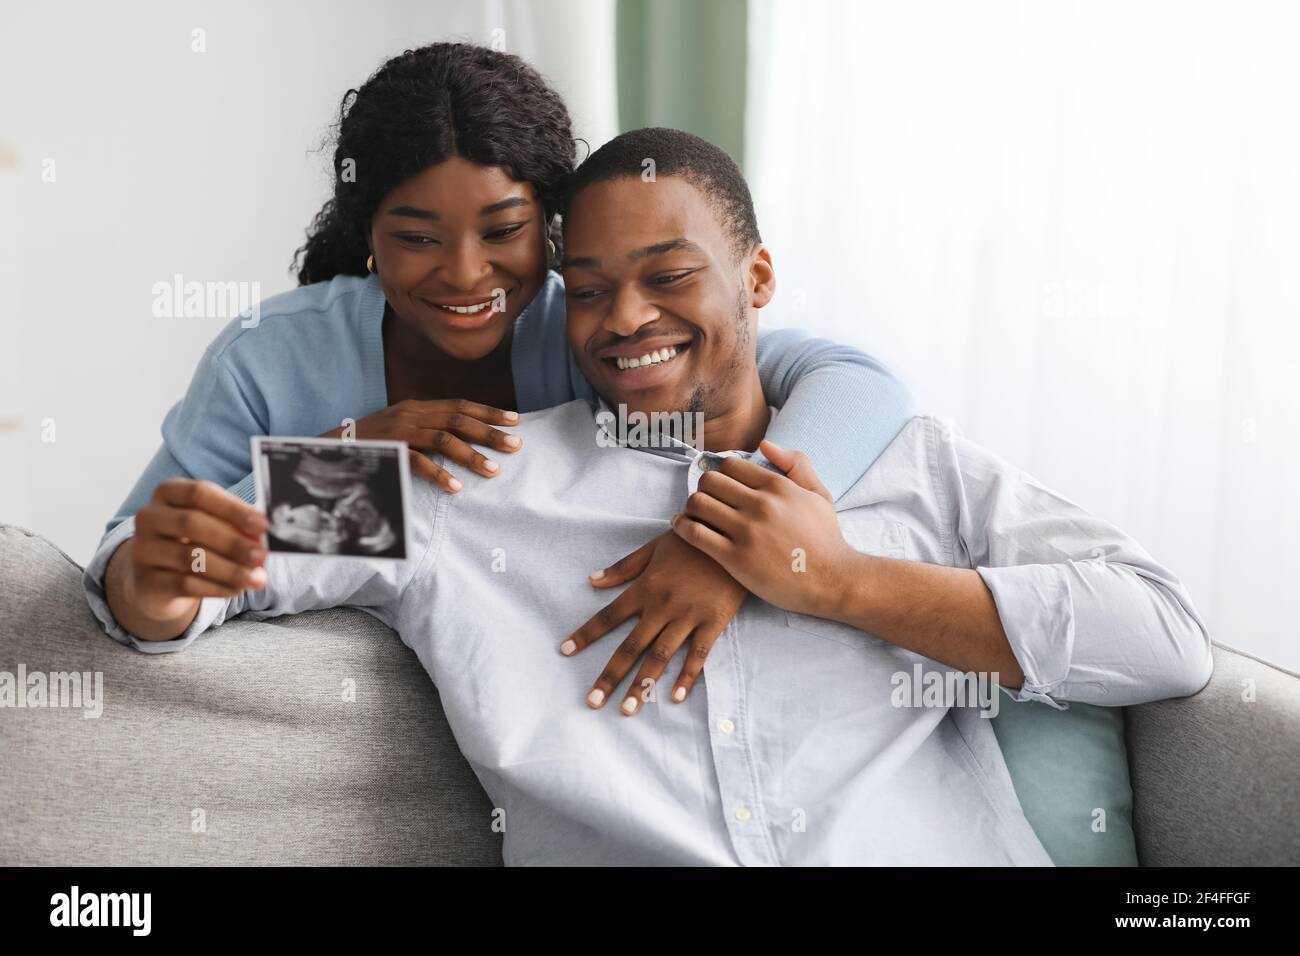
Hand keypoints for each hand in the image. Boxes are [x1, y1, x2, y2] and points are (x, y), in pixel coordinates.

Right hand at [127, 478, 269, 621]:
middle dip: (233, 541)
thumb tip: (264, 537)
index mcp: (168, 493)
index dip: (234, 508)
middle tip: (261, 556)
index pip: (200, 492)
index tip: (263, 525)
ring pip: (188, 557)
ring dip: (229, 569)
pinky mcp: (146, 581)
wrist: (158, 579)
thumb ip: (236, 526)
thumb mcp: (213, 525)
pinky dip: (216, 588)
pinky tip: (236, 590)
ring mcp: (143, 549)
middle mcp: (149, 517)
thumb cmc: (195, 542)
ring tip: (256, 579)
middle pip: (192, 523)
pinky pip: (184, 584)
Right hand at [323, 399, 521, 492]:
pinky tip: (456, 487)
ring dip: (471, 455)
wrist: (334, 446)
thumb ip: (431, 426)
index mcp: (418, 406)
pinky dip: (439, 474)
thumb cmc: (375, 440)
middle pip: (458, 420)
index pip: (460, 405)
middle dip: (489, 432)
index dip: (488, 412)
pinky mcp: (389, 451)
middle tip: (516, 445)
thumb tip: (467, 435)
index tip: (515, 421)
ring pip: (443, 440)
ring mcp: (400, 432)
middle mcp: (412, 414)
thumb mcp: (405, 425)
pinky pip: (418, 462)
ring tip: (493, 470)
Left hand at [559, 530, 746, 714]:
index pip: (608, 616)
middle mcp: (662, 606)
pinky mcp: (713, 622)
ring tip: (627, 709)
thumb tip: (591, 580)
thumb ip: (623, 568)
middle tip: (592, 701)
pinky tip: (674, 697)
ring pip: (660, 656)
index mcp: (645, 588)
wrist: (731, 535)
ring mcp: (688, 616)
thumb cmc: (690, 541)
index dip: (586, 634)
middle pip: (631, 646)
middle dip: (610, 675)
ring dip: (642, 684)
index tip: (565, 650)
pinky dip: (686, 676)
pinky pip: (698, 654)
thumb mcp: (653, 548)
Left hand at [670, 440, 854, 616]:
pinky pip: (695, 534)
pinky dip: (682, 527)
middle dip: (703, 489)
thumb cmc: (826, 540)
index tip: (719, 487)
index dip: (721, 474)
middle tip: (705, 501)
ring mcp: (747, 531)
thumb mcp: (819, 495)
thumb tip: (764, 445)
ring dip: (690, 507)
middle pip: (710, 481)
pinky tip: (682, 527)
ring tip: (692, 514)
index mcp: (778, 486)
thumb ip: (796, 464)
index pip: (731, 465)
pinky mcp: (735, 558)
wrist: (834, 582)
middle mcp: (760, 504)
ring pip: (698, 504)